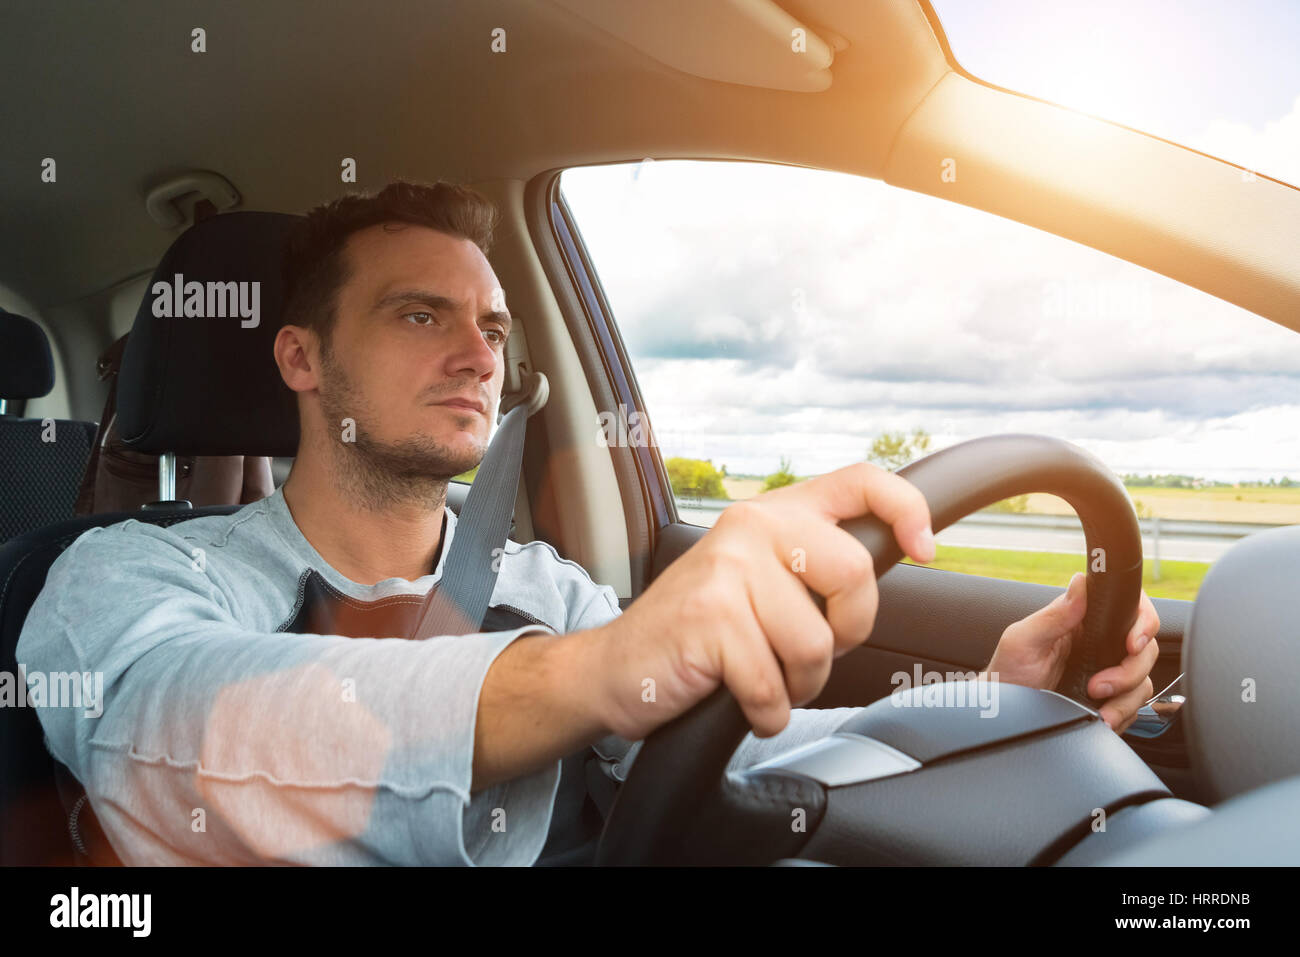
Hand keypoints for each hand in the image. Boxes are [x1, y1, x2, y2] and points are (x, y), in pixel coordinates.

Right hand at [595, 463, 934, 741]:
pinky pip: (774, 683)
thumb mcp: (760, 581)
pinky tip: (737, 698)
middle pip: (853, 576)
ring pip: (814, 643)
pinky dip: (765, 710)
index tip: (923, 549)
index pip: (860, 480)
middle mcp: (751, 526)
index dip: (906, 509)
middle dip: (844, 635)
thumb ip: (814, 567)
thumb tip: (899, 559)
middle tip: (805, 653)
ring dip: (797, 684)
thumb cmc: (700, 633)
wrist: (617, 667)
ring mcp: (727, 568)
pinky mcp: (710, 616)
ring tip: (761, 677)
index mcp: (773, 514)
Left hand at [981, 571, 1160, 731]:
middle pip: (1145, 648)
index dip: (1143, 622)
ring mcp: (1107, 671)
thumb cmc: (1007, 672)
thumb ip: (1053, 615)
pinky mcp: (1110, 698)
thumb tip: (1080, 583)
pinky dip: (1122, 714)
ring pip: (1143, 679)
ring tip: (1096, 705)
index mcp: (1082, 621)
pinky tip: (1101, 717)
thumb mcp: (1022, 641)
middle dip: (1129, 671)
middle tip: (1098, 686)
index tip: (1133, 643)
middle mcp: (1100, 643)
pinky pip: (1134, 705)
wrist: (1002, 712)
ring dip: (1125, 698)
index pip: (1129, 608)